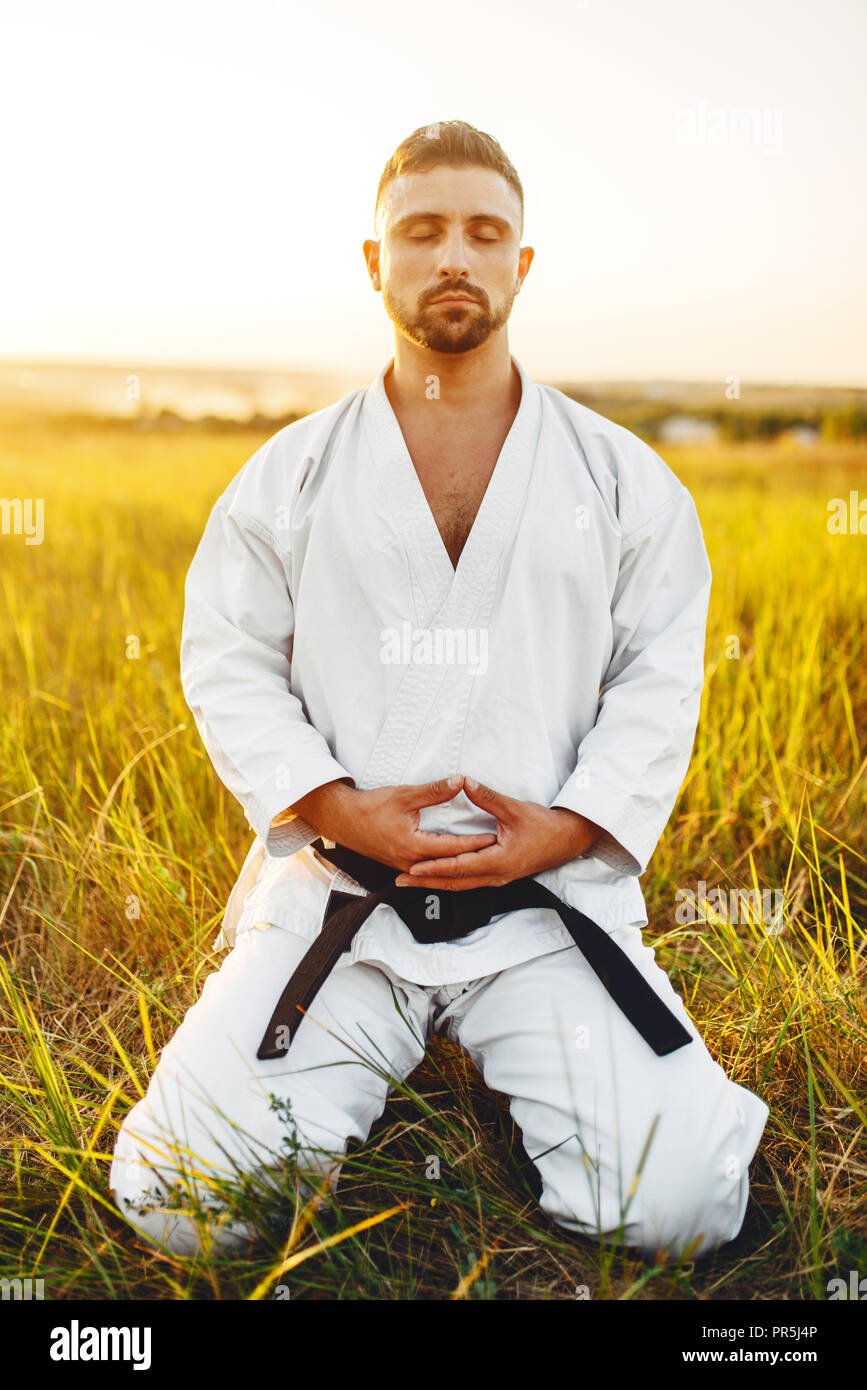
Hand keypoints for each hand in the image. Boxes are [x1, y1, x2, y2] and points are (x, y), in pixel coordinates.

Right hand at [290, 775, 497, 872]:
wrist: (343, 819)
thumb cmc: (371, 806)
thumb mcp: (405, 795)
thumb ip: (435, 791)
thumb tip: (460, 781)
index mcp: (414, 846)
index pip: (454, 848)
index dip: (477, 843)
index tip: (497, 837)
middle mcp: (411, 862)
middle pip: (450, 864)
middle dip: (474, 858)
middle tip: (499, 851)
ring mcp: (405, 866)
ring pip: (439, 869)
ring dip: (460, 864)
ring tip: (483, 858)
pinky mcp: (400, 864)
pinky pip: (428, 869)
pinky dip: (444, 866)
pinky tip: (456, 862)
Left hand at [394, 777, 600, 889]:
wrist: (567, 841)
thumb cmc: (544, 825)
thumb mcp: (515, 809)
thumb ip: (487, 797)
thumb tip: (465, 782)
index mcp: (498, 861)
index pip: (459, 867)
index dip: (434, 868)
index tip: (412, 868)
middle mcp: (496, 875)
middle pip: (455, 882)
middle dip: (426, 882)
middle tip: (400, 881)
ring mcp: (498, 878)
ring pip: (461, 885)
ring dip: (436, 883)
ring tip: (412, 881)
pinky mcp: (500, 875)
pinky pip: (470, 882)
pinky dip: (451, 880)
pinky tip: (439, 878)